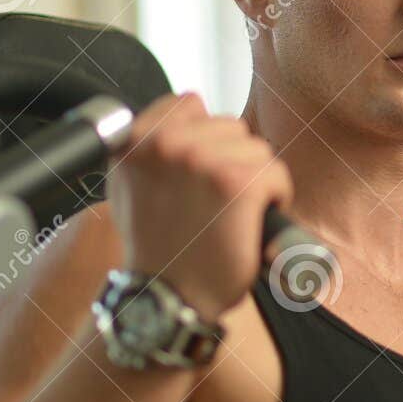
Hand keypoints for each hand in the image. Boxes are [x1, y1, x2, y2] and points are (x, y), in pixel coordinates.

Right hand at [106, 92, 292, 318]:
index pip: (189, 103)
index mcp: (133, 141)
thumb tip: (188, 113)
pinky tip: (251, 223)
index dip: (203, 137)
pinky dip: (275, 198)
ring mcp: (202, 160)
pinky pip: (276, 173)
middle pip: (229, 126)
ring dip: (254, 180)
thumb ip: (150, 147)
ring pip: (256, 149)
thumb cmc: (155, 251)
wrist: (167, 298)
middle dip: (231, 160)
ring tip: (230, 216)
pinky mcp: (238, 181)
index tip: (200, 173)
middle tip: (213, 204)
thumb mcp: (127, 188)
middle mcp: (165, 144)